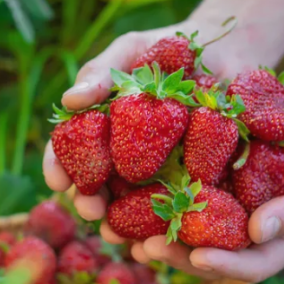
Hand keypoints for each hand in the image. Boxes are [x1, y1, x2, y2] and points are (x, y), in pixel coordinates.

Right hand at [43, 17, 267, 222]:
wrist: (228, 53)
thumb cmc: (169, 48)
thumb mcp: (130, 51)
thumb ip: (99, 73)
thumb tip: (67, 101)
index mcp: (102, 129)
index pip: (70, 152)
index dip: (59, 167)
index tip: (56, 181)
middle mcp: (124, 157)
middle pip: (98, 187)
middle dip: (89, 202)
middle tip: (89, 211)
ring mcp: (159, 173)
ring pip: (133, 207)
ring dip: (122, 225)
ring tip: (118, 235)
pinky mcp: (195, 181)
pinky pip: (180, 207)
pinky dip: (170, 224)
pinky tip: (165, 235)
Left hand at [130, 102, 283, 280]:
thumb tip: (257, 233)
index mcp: (273, 241)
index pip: (250, 266)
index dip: (225, 266)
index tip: (198, 257)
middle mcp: (240, 232)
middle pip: (206, 255)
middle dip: (175, 256)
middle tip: (146, 247)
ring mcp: (217, 208)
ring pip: (180, 232)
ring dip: (148, 235)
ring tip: (120, 230)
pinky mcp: (196, 182)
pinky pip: (169, 197)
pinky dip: (142, 201)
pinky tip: (118, 194)